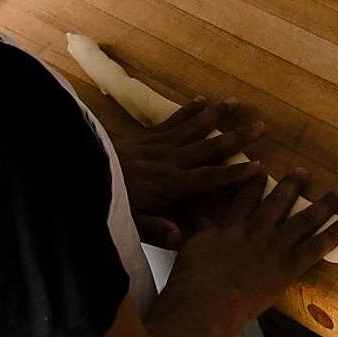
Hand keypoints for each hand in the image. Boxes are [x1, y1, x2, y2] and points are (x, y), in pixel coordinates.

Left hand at [119, 99, 266, 247]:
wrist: (77, 173)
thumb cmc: (105, 202)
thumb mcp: (128, 223)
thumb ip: (155, 229)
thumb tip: (184, 236)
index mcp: (169, 185)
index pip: (209, 178)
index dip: (234, 174)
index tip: (259, 167)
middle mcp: (169, 161)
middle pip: (208, 147)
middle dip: (236, 137)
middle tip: (260, 126)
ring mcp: (158, 145)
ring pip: (193, 127)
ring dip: (216, 115)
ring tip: (235, 103)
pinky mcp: (145, 136)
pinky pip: (172, 121)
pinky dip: (188, 110)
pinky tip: (201, 100)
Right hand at [168, 172, 337, 331]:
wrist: (206, 302)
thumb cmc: (192, 280)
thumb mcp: (192, 248)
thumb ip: (202, 231)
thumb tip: (200, 218)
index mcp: (232, 225)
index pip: (246, 196)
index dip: (255, 181)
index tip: (263, 168)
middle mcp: (257, 230)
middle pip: (279, 201)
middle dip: (293, 185)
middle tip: (304, 172)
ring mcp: (275, 247)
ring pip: (304, 219)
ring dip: (324, 203)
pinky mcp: (288, 267)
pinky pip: (316, 247)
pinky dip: (334, 234)